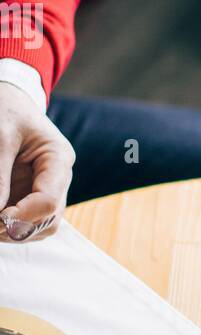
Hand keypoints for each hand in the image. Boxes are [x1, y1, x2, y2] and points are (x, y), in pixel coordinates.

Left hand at [0, 83, 74, 241]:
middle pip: (49, 220)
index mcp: (59, 158)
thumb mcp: (0, 137)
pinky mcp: (35, 195)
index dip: (21, 216)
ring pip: (41, 227)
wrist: (9, 102)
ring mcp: (49, 189)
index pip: (48, 201)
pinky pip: (29, 223)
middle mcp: (59, 178)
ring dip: (16, 232)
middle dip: (18, 228)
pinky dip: (12, 228)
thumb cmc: (6, 111)